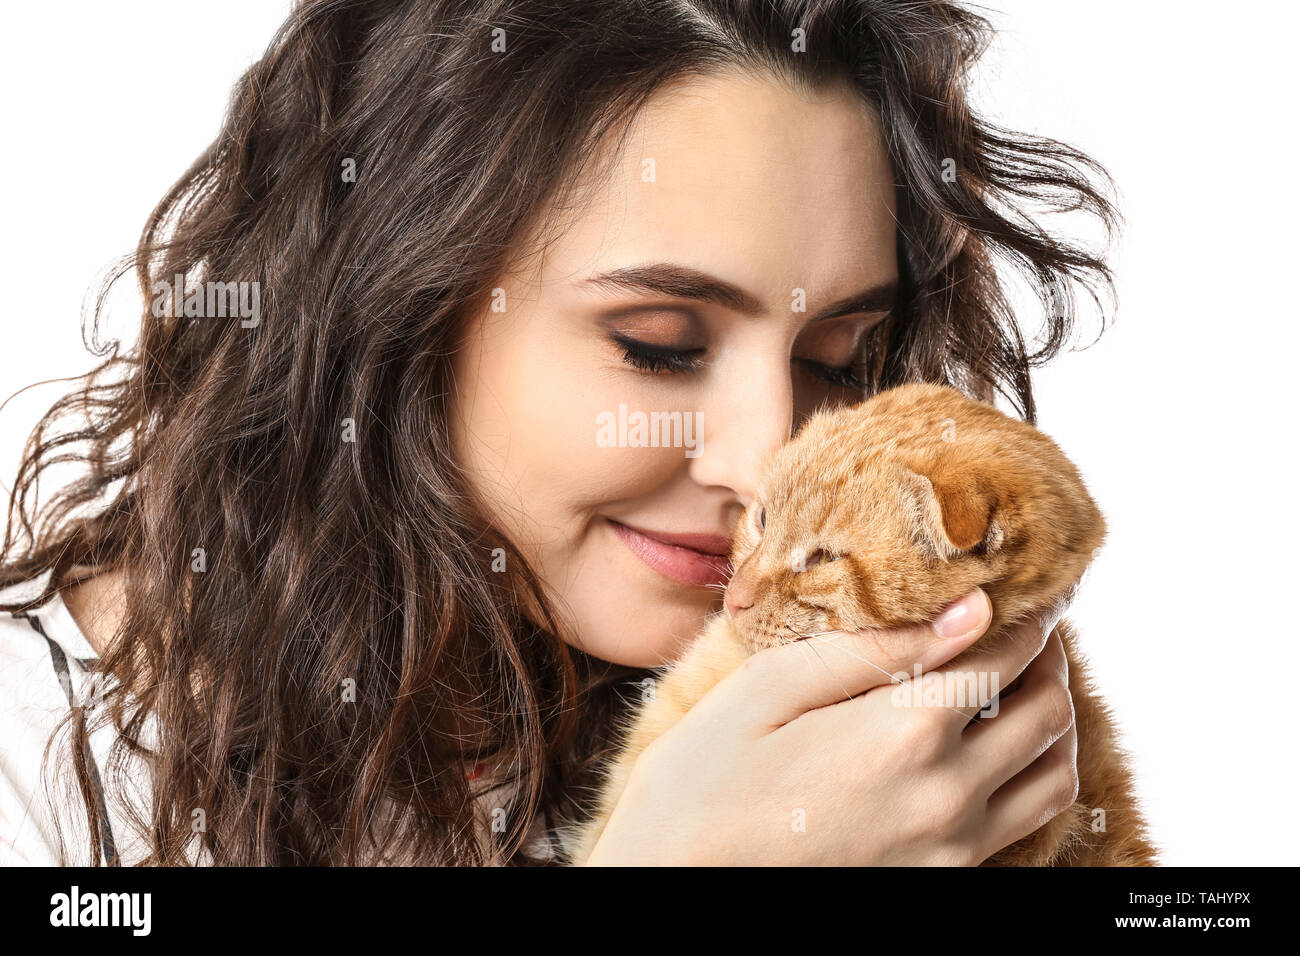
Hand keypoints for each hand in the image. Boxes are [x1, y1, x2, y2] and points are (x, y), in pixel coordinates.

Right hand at [585, 587, 1077, 864]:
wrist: (672, 886)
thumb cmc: (699, 784)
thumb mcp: (766, 691)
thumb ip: (871, 648)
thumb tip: (969, 610)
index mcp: (902, 734)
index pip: (1004, 656)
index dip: (1028, 612)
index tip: (1027, 583)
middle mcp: (945, 797)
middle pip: (1048, 712)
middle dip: (1049, 657)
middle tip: (1028, 625)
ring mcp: (949, 850)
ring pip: (1053, 776)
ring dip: (1054, 719)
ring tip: (1023, 683)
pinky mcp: (939, 881)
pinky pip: (1026, 825)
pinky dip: (1033, 776)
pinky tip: (995, 750)